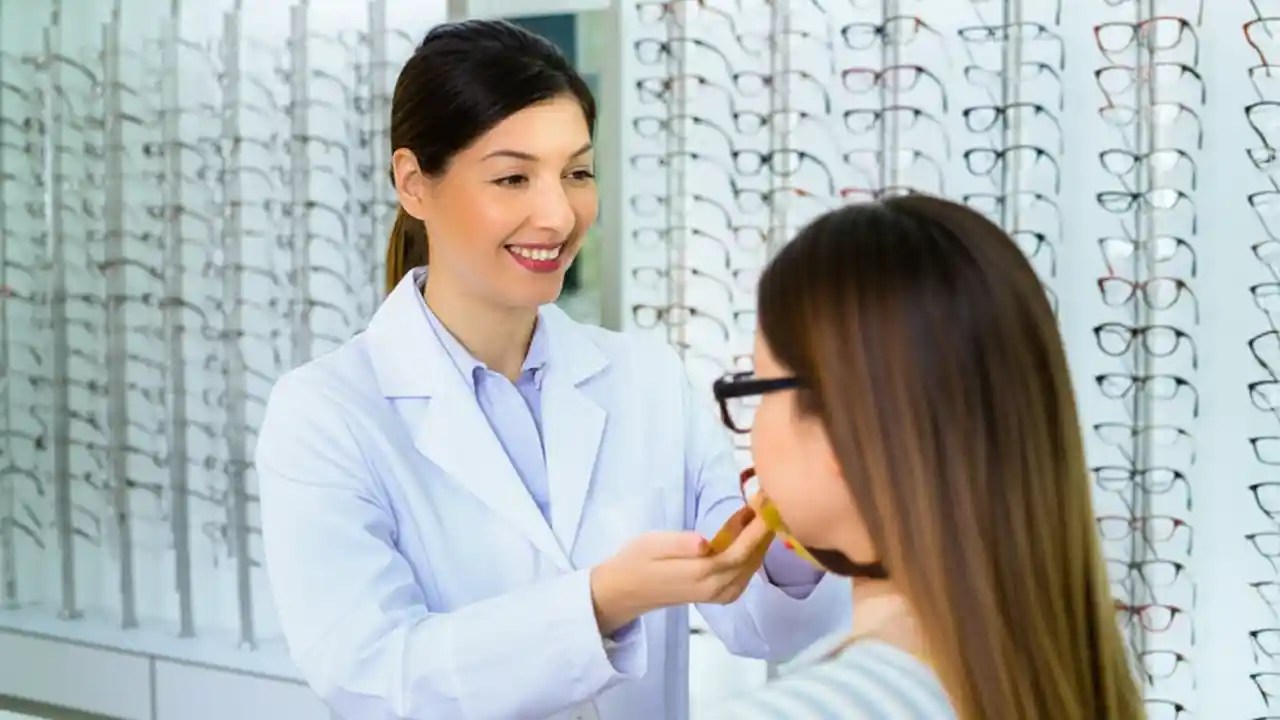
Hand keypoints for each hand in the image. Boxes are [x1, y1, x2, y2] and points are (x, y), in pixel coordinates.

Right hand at [589, 510, 774, 634]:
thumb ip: (679, 544)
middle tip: (771, 500)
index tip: (766, 502)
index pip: (740, 550)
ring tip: (766, 514)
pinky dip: (754, 556)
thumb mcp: (652, 544)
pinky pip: (745, 576)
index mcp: (701, 573)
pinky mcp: (718, 596)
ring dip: (761, 542)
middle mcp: (715, 588)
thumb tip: (706, 542)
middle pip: (751, 559)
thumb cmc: (637, 561)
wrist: (625, 591)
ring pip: (751, 568)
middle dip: (764, 530)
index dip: (757, 527)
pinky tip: (753, 539)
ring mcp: (718, 595)